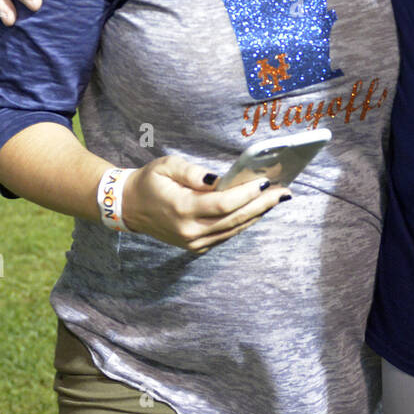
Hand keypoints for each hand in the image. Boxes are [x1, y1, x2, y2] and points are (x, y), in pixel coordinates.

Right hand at [121, 156, 288, 252]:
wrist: (129, 207)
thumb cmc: (150, 181)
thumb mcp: (166, 166)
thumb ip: (193, 172)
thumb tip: (219, 180)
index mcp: (182, 209)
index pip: (223, 204)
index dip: (246, 194)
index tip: (265, 181)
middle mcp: (189, 231)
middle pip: (234, 219)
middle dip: (262, 205)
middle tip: (284, 192)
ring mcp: (193, 243)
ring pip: (234, 230)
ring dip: (257, 214)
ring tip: (277, 199)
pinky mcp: (196, 247)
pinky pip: (226, 236)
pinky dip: (244, 223)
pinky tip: (258, 210)